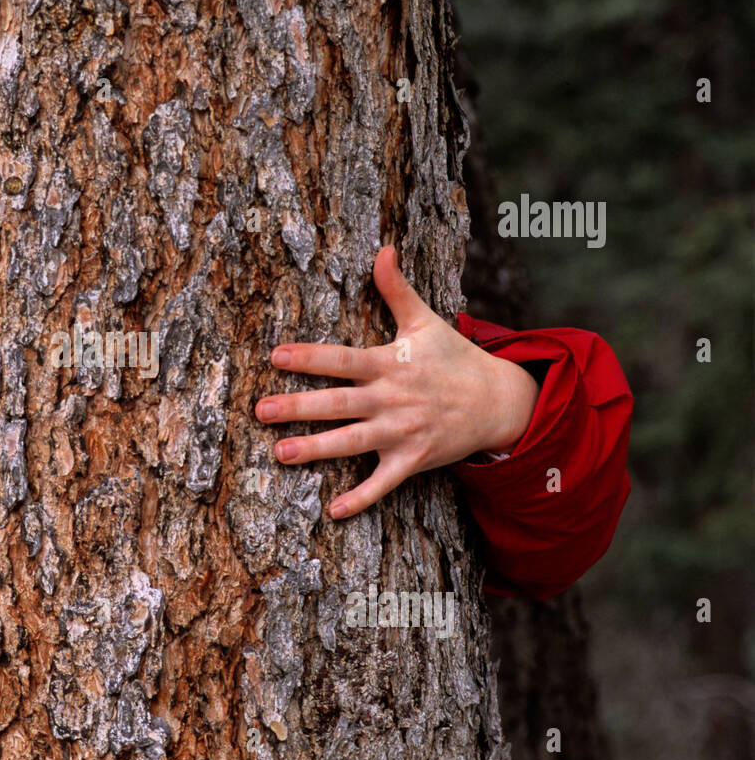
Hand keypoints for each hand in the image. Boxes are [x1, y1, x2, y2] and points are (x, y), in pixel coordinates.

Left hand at [255, 245, 539, 519]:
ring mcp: (403, 431)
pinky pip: (384, 483)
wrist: (500, 401)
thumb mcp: (426, 321)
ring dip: (316, 450)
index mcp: (391, 364)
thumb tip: (381, 248)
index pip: (343, 359)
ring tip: (280, 453)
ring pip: (352, 443)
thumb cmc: (454, 358)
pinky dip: (362, 498)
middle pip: (338, 403)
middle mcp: (393, 399)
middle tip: (259, 410)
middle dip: (298, 407)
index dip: (310, 357)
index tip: (276, 355)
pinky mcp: (413, 460)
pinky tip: (333, 511)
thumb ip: (396, 289)